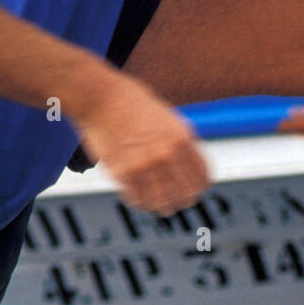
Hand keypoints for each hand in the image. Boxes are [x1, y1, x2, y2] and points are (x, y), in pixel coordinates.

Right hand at [75, 76, 209, 216]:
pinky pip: (139, 200)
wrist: (101, 98)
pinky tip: (142, 199)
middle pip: (186, 194)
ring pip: (163, 203)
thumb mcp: (169, 118)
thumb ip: (182, 142)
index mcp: (181, 139)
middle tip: (179, 202)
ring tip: (161, 206)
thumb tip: (193, 167)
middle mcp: (166, 154)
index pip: (202, 177)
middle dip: (184, 200)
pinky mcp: (124, 173)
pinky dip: (142, 203)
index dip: (201, 187)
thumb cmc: (132, 104)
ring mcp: (145, 165)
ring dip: (163, 206)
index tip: (196, 190)